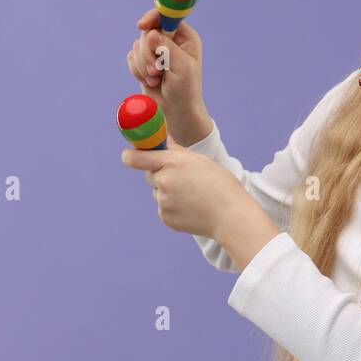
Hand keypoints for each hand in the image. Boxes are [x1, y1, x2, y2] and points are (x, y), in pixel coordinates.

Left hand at [120, 140, 243, 238]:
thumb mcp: (201, 161)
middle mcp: (164, 180)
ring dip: (170, 192)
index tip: (130, 155)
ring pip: (159, 192)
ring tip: (194, 196)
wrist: (231, 216)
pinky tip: (193, 208)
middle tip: (183, 178)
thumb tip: (164, 142)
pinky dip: (175, 207)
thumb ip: (178, 152)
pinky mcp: (165, 217)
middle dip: (161, 174)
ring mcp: (163, 201)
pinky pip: (164, 208)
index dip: (131, 156)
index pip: (136, 158)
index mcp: (173, 162)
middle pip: (150, 175)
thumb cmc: (221, 185)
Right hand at [126, 9, 210, 144]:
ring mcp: (155, 49)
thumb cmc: (185, 89)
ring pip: (137, 45)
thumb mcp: (181, 67)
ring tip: (157, 79)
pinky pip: (130, 57)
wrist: (175, 109)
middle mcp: (170, 39)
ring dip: (143, 65)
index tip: (142, 26)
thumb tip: (152, 33)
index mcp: (185, 36)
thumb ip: (167, 48)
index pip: (166, 16)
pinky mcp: (143, 60)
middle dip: (148, 53)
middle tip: (157, 70)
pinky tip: (150, 81)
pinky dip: (137, 71)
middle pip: (147, 31)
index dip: (152, 18)